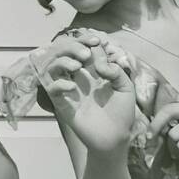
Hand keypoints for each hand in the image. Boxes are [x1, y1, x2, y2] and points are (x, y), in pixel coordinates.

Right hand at [44, 34, 136, 153]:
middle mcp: (79, 78)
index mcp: (93, 71)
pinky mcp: (63, 105)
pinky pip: (52, 89)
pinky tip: (73, 88)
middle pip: (65, 53)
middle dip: (72, 47)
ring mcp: (69, 90)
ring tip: (78, 67)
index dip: (86, 41)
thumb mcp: (125, 88)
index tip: (96, 41)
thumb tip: (100, 65)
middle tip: (85, 53)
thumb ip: (117, 71)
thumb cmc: (121, 114)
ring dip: (63, 62)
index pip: (83, 48)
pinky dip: (59, 85)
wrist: (115, 138)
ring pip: (54, 67)